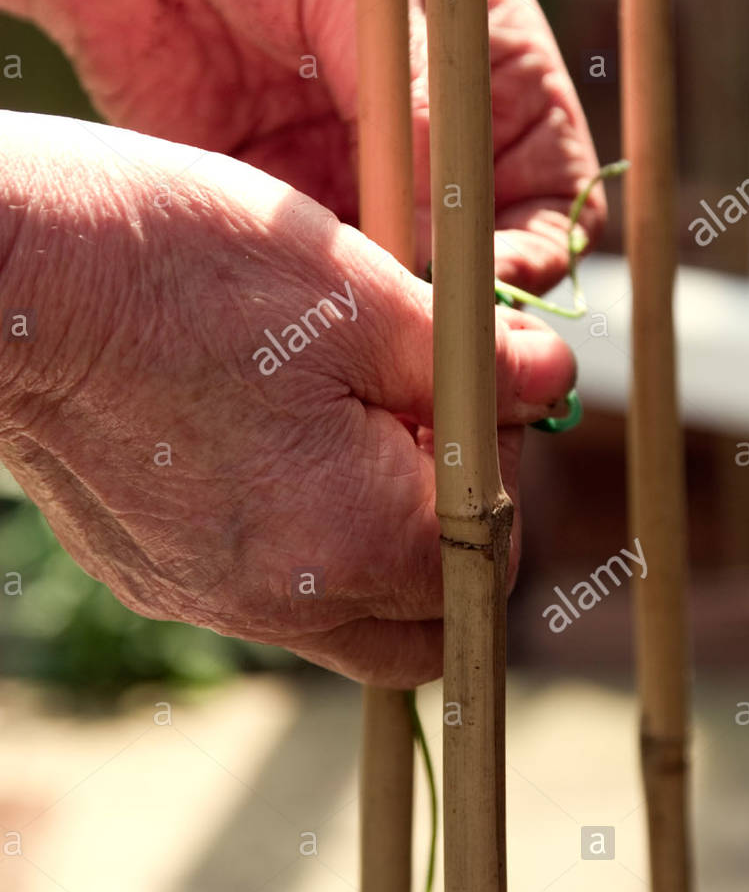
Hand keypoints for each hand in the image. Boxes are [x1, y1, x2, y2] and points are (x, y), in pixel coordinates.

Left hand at [0, 0, 603, 294]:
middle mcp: (427, 123)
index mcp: (481, 58)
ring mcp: (352, 163)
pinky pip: (318, 265)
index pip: (550, 175)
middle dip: (469, 294)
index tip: (499, 284)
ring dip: (394, 305)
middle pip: (481, 243)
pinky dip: (324, 296)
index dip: (540, 239)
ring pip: (401, 268)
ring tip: (371, 333)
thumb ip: (399, 79)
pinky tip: (309, 308)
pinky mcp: (278, 191)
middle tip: (434, 337)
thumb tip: (440, 199)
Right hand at [0, 118, 576, 685]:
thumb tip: (551, 384)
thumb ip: (473, 363)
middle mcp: (278, 601)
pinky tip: (266, 443)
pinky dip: (295, 538)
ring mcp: (202, 596)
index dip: (503, 484)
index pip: (488, 563)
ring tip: (345, 425)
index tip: (477, 407)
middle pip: (420, 626)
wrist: (6, 276)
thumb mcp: (358, 292)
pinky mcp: (149, 571)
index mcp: (353, 538)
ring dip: (372, 543)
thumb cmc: (180, 265)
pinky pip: (258, 590)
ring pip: (337, 615)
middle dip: (451, 545)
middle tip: (426, 437)